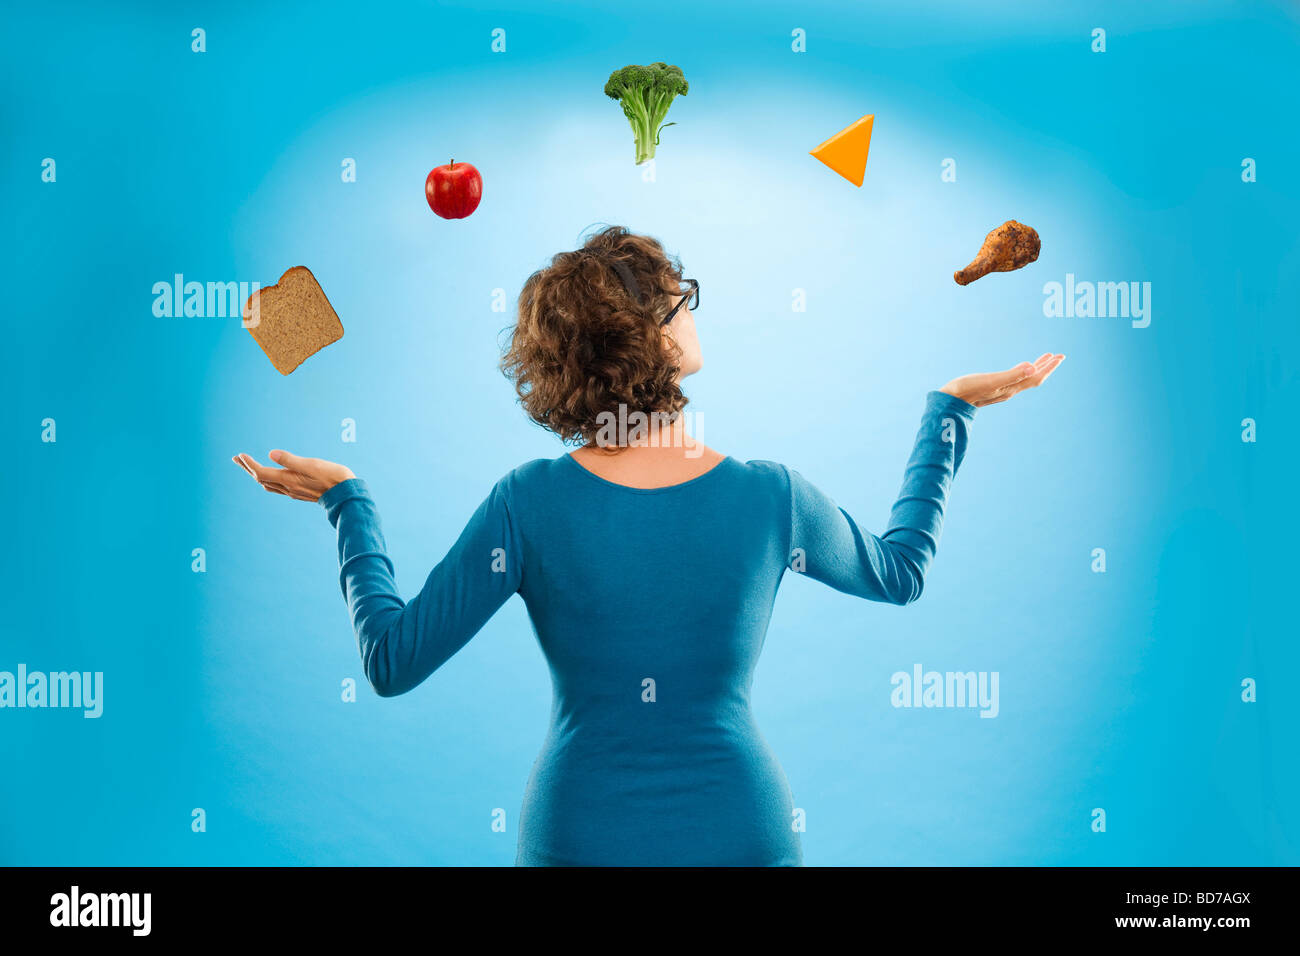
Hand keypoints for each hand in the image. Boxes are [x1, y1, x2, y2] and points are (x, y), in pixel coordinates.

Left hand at [232, 450, 355, 501]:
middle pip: (261, 479)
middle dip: (248, 468)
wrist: (346, 495)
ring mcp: (293, 492)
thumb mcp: (312, 465)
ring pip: (268, 484)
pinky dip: (268, 480)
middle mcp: (288, 488)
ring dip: (256, 474)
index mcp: (289, 480)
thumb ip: (291, 460)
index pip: (261, 472)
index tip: (239, 455)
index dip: (249, 464)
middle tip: (236, 459)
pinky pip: (277, 488)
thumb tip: (271, 454)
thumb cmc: (332, 476)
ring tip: (249, 466)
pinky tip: (271, 477)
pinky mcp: (299, 493)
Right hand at [940, 352, 1064, 407]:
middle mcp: (1010, 390)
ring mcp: (1002, 390)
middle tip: (1058, 356)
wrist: (950, 401)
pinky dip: (1023, 371)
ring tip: (1044, 359)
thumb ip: (1012, 374)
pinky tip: (1022, 368)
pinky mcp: (993, 388)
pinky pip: (1015, 379)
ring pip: (1025, 379)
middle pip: (1034, 378)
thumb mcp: (991, 380)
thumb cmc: (968, 389)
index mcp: (1011, 388)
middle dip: (1046, 367)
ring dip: (1036, 368)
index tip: (1060, 356)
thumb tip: (1033, 367)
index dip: (1049, 367)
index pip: (1036, 377)